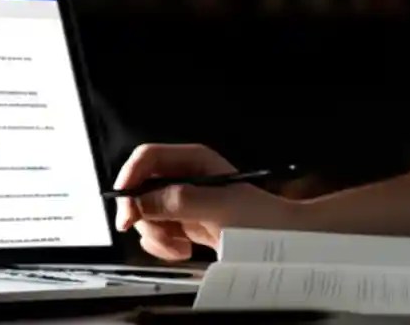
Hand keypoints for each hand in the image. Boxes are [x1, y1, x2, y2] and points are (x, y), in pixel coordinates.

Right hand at [111, 144, 298, 260]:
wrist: (283, 245)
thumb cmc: (262, 220)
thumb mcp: (218, 208)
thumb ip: (178, 201)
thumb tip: (141, 202)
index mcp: (193, 161)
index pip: (147, 158)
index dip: (130, 179)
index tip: (126, 209)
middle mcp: (184, 178)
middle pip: (140, 189)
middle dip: (144, 216)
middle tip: (157, 234)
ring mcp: (182, 202)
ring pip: (145, 215)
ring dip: (156, 236)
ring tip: (180, 247)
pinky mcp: (183, 224)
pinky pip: (157, 233)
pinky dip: (163, 246)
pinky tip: (183, 250)